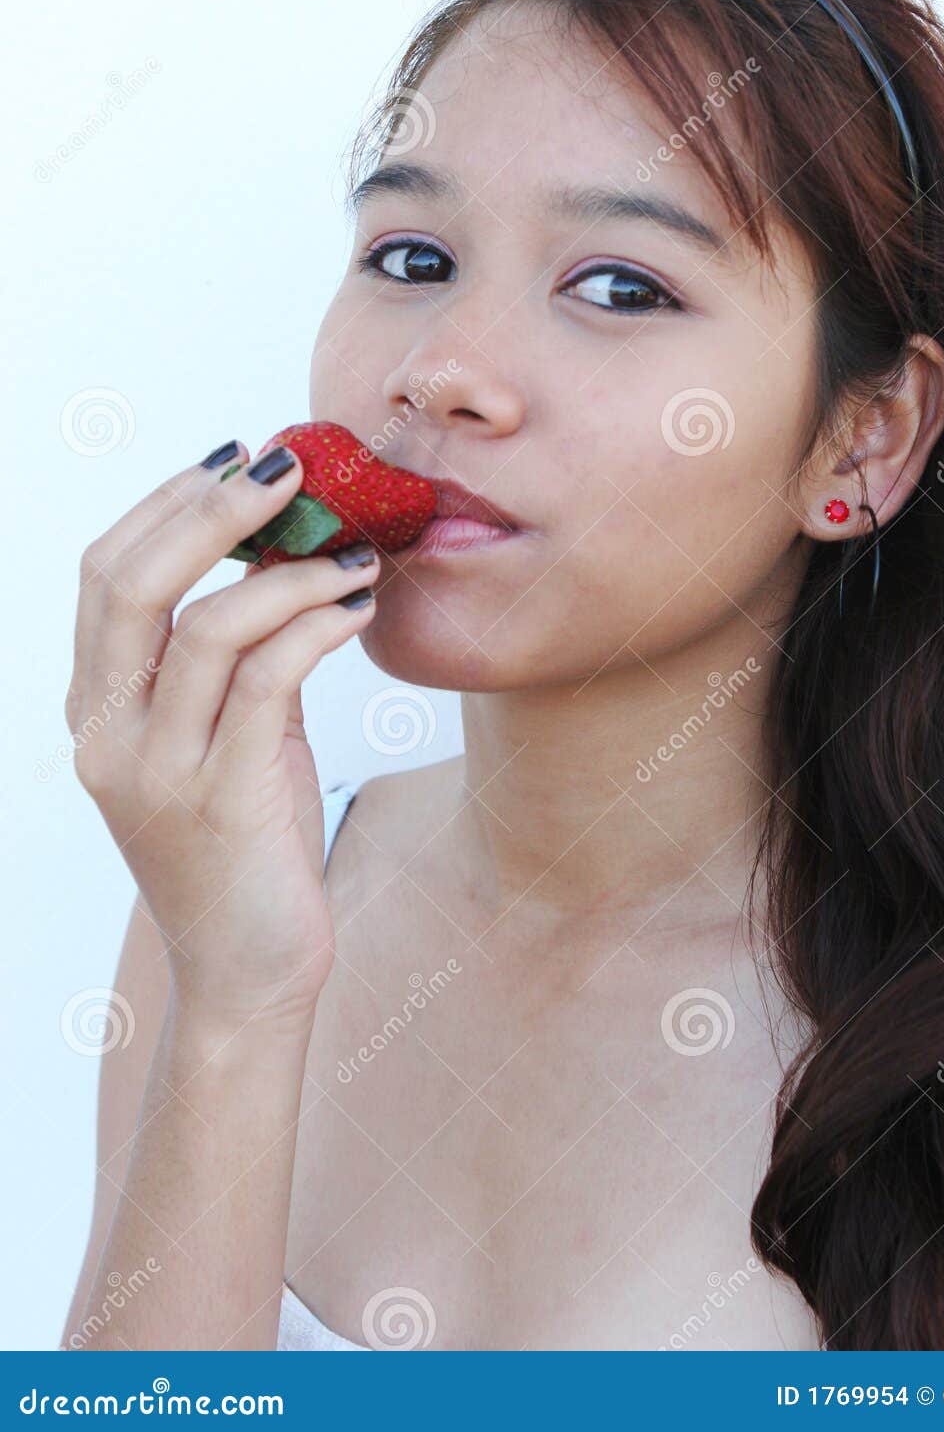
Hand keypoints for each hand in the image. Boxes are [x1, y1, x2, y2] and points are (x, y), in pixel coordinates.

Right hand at [65, 441, 381, 1028]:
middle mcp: (108, 735)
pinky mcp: (223, 801)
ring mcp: (159, 771)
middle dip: (213, 507)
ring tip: (355, 551)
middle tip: (289, 466)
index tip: (235, 456)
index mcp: (96, 710)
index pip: (105, 574)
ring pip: (208, 627)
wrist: (246, 975)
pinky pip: (269, 681)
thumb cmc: (243, 845)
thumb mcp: (225, 736)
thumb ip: (234, 657)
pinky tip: (359, 606)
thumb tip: (281, 554)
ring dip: (291, 570)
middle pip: (132, 582)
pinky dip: (318, 625)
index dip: (166, 502)